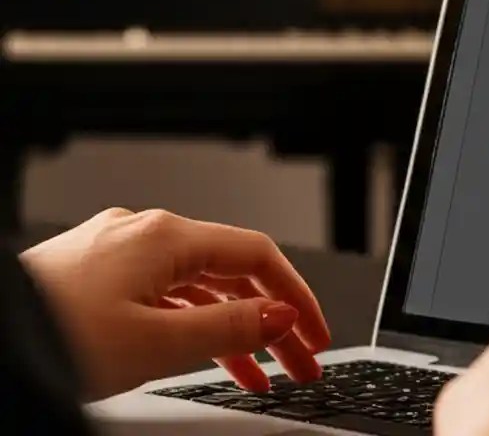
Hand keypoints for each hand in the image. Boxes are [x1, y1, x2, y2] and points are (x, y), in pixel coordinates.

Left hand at [20, 208, 330, 399]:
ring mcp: (115, 251)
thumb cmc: (51, 336)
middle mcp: (142, 233)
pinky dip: (190, 325)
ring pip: (196, 288)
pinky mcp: (92, 274)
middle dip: (271, 321)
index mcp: (165, 237)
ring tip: (258, 375)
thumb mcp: (157, 343)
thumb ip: (229, 328)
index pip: (259, 257)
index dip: (297, 298)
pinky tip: (202, 355)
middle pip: (231, 273)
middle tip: (300, 363)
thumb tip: (279, 316)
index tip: (317, 336)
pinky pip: (162, 295)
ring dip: (233, 329)